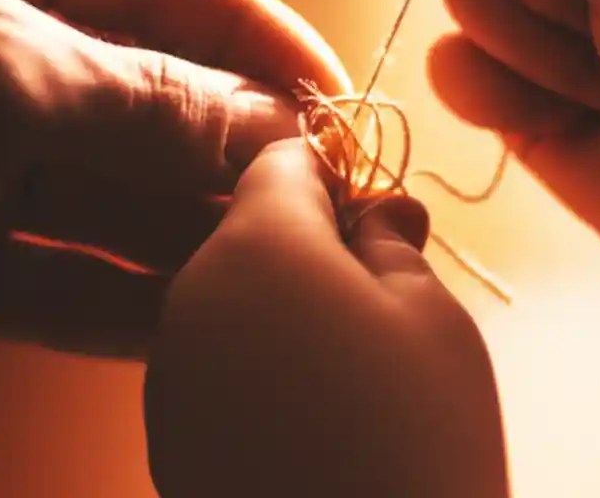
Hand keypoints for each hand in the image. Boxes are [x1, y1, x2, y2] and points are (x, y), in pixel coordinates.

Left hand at [0, 0, 347, 402]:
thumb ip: (144, 106)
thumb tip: (280, 133)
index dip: (255, 35)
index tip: (337, 101)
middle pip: (147, 89)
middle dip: (231, 150)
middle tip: (325, 209)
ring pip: (110, 192)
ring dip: (191, 235)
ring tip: (278, 275)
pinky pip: (59, 274)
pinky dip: (126, 302)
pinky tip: (200, 323)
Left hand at [145, 139, 507, 497]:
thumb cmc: (419, 436)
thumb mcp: (430, 316)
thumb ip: (389, 240)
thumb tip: (379, 208)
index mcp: (254, 243)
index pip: (279, 159)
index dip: (332, 171)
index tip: (378, 211)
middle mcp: (189, 296)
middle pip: (245, 230)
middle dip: (307, 243)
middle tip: (386, 296)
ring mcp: (170, 374)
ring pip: (227, 300)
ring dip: (281, 306)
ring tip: (358, 365)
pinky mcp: (169, 440)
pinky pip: (213, 367)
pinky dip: (255, 368)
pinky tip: (315, 412)